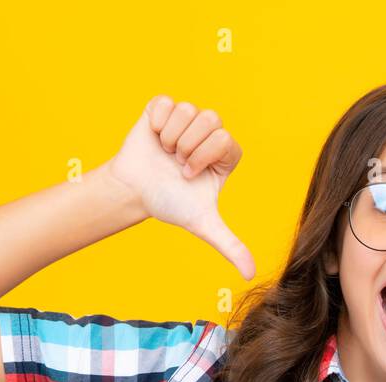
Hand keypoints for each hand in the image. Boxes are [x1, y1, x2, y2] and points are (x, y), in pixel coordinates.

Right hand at [103, 95, 255, 279]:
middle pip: (210, 119)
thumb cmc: (171, 203)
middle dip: (188, 147)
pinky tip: (154, 138)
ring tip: (165, 153)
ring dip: (171, 137)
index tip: (190, 175)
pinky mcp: (164, 106)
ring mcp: (188, 117)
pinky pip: (165, 102)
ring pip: (187, 110)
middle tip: (177, 163)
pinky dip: (156, 123)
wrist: (135, 191)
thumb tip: (250, 275)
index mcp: (224, 154)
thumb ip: (230, 245)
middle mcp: (210, 132)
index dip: (204, 157)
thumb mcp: (203, 223)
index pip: (226, 140)